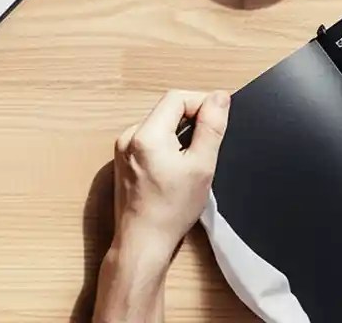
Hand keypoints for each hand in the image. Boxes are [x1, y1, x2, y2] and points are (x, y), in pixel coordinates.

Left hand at [93, 90, 230, 322]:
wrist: (142, 242)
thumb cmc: (170, 211)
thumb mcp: (201, 166)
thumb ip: (211, 127)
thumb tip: (219, 98)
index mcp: (146, 134)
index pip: (177, 97)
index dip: (201, 103)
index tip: (217, 120)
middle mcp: (129, 137)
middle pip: (166, 110)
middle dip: (191, 120)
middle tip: (206, 145)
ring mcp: (122, 149)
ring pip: (158, 125)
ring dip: (178, 134)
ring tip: (190, 162)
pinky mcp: (122, 160)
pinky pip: (149, 140)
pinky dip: (165, 146)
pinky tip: (174, 170)